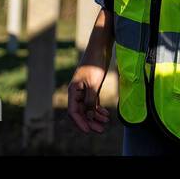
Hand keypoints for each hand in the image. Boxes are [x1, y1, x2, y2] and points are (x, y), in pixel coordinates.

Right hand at [67, 8, 113, 134]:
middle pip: (80, 112)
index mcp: (73, 91)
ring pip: (87, 108)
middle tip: (101, 130)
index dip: (80, 122)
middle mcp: (76, 92)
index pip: (73, 111)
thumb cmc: (95, 63)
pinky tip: (106, 114)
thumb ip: (90, 99)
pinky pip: (92, 102)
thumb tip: (88, 114)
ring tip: (106, 123)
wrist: (101, 48)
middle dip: (90, 122)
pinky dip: (98, 109)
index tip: (88, 131)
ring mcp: (84, 90)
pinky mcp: (92, 87)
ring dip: (95, 117)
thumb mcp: (94, 82)